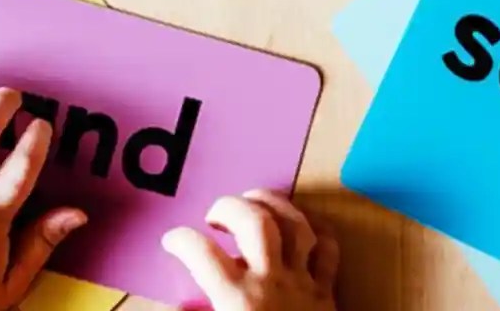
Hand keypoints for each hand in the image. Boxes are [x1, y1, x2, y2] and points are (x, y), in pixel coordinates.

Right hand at [163, 190, 339, 310]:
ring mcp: (303, 284)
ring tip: (252, 200)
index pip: (200, 253)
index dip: (180, 240)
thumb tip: (174, 306)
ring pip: (294, 225)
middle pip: (253, 222)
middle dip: (229, 206)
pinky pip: (328, 250)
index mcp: (237, 301)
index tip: (172, 241)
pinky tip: (300, 225)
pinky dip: (316, 231)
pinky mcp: (328, 293)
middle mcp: (270, 282)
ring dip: (272, 204)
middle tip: (213, 215)